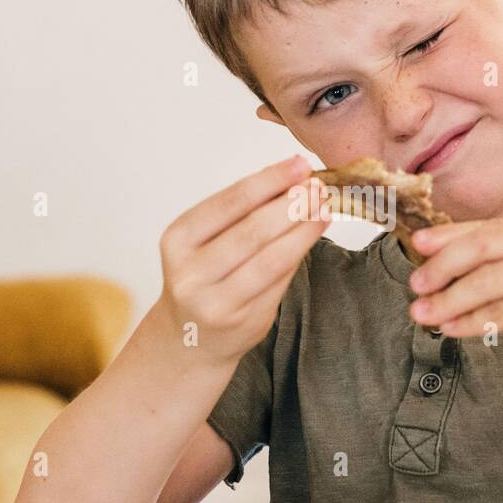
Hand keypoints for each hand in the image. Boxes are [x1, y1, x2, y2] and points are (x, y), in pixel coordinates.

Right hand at [157, 154, 329, 364]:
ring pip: (271, 259)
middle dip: (291, 204)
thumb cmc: (203, 276)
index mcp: (178, 240)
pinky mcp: (244, 321)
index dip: (269, 180)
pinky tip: (314, 234)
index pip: (230, 203)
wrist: (189, 337)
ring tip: (323, 207)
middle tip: (318, 186)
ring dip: (303, 229)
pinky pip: (280, 281)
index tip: (299, 164)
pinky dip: (300, 253)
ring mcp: (217, 302)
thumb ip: (241, 212)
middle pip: (253, 231)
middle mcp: (191, 273)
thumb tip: (290, 176)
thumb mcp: (205, 240)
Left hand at [406, 207, 502, 390]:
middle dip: (442, 266)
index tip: (417, 246)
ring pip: (485, 280)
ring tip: (422, 313)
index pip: (490, 226)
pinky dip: (469, 321)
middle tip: (416, 284)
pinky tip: (450, 328)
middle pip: (482, 246)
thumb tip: (453, 266)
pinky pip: (499, 311)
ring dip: (448, 299)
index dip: (448, 236)